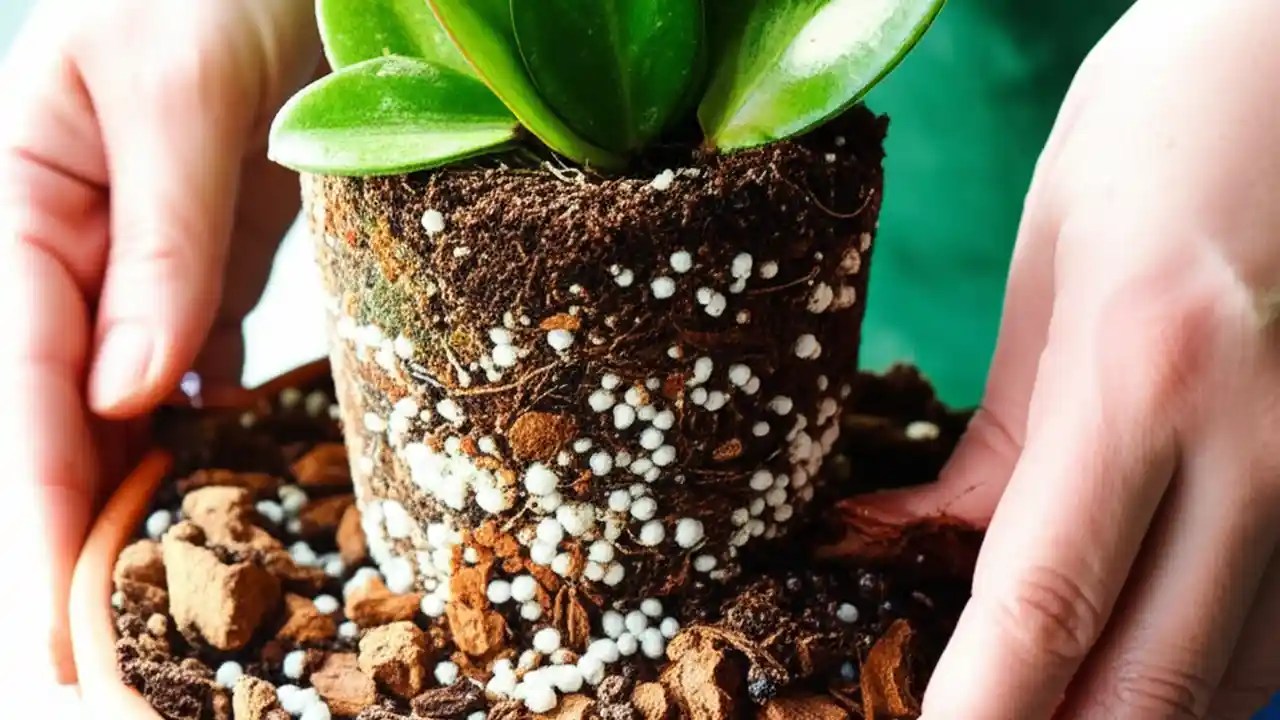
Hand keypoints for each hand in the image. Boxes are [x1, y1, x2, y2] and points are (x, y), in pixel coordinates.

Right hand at [0, 0, 319, 681]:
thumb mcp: (182, 101)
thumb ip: (158, 244)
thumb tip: (131, 394)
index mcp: (23, 216)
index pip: (16, 392)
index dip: (32, 513)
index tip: (53, 622)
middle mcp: (68, 266)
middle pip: (52, 429)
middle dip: (67, 546)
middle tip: (92, 672)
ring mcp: (132, 283)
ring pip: (113, 422)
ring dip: (130, 515)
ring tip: (162, 618)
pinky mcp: (196, 286)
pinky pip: (185, 385)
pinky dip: (198, 447)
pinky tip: (221, 502)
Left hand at [859, 1, 1279, 716]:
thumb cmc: (1168, 132)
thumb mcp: (1049, 272)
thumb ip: (998, 442)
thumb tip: (905, 551)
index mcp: (1140, 375)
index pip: (1045, 602)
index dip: (980, 712)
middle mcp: (1258, 447)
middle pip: (1151, 684)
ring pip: (1231, 681)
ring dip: (1127, 717)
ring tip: (1040, 706)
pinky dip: (1208, 676)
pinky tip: (1143, 662)